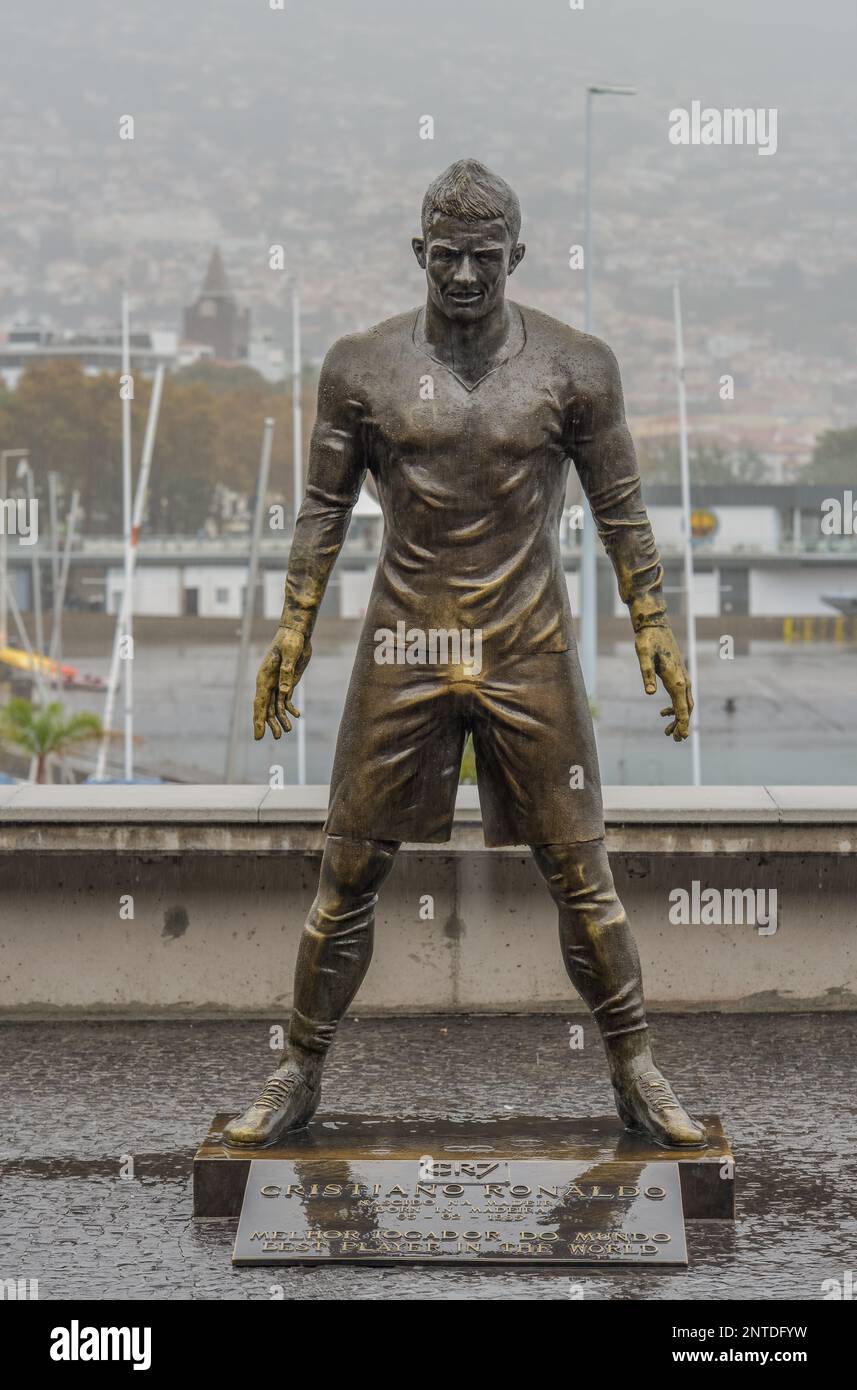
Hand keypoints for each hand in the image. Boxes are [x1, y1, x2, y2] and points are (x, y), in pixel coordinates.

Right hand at [252, 626, 310, 739]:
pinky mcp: (287, 681)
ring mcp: (277, 682)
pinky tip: (296, 715)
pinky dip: (289, 708)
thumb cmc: (291, 641)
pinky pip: (285, 699)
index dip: (259, 720)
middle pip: (266, 708)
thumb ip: (286, 672)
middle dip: (270, 724)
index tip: (258, 736)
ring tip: (287, 731)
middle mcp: (268, 682)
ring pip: (276, 705)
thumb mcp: (290, 654)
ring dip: (280, 719)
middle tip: (278, 737)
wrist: (296, 632)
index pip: (260, 703)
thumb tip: (285, 692)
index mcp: (264, 677)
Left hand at [634, 623, 692, 741]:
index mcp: (677, 680)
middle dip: (682, 724)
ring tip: (668, 732)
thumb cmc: (647, 641)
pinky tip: (663, 712)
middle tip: (675, 739)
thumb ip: (646, 674)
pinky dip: (675, 707)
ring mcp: (682, 678)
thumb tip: (650, 693)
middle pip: (687, 708)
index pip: (682, 708)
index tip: (681, 737)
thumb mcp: (643, 656)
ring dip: (678, 718)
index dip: (682, 723)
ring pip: (685, 703)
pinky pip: (681, 696)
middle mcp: (683, 681)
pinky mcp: (678, 675)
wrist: (655, 626)